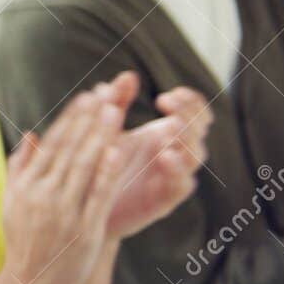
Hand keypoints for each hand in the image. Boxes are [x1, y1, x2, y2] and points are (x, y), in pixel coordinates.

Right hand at [1, 84, 128, 283]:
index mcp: (27, 185)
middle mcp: (42, 194)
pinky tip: (117, 152)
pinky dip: (106, 173)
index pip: (52, 144)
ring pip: (83, 166)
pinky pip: (95, 195)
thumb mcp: (13, 201)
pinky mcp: (82, 229)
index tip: (86, 96)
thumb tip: (32, 133)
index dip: (71, 119)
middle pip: (68, 149)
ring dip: (99, 137)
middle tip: (105, 94)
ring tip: (114, 112)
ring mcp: (62, 211)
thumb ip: (21, 166)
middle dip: (88, 119)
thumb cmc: (24, 242)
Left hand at [105, 79, 210, 238]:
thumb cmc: (99, 165)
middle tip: (167, 104)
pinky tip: (164, 157)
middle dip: (188, 114)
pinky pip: (181, 185)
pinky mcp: (164, 200)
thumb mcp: (105, 131)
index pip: (194, 112)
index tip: (167, 96)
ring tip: (168, 127)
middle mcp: (174, 153)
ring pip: (195, 157)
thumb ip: (115, 103)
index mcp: (165, 133)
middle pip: (198, 130)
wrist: (84, 207)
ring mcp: (171, 177)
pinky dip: (177, 170)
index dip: (189, 101)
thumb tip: (127, 75)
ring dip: (185, 139)